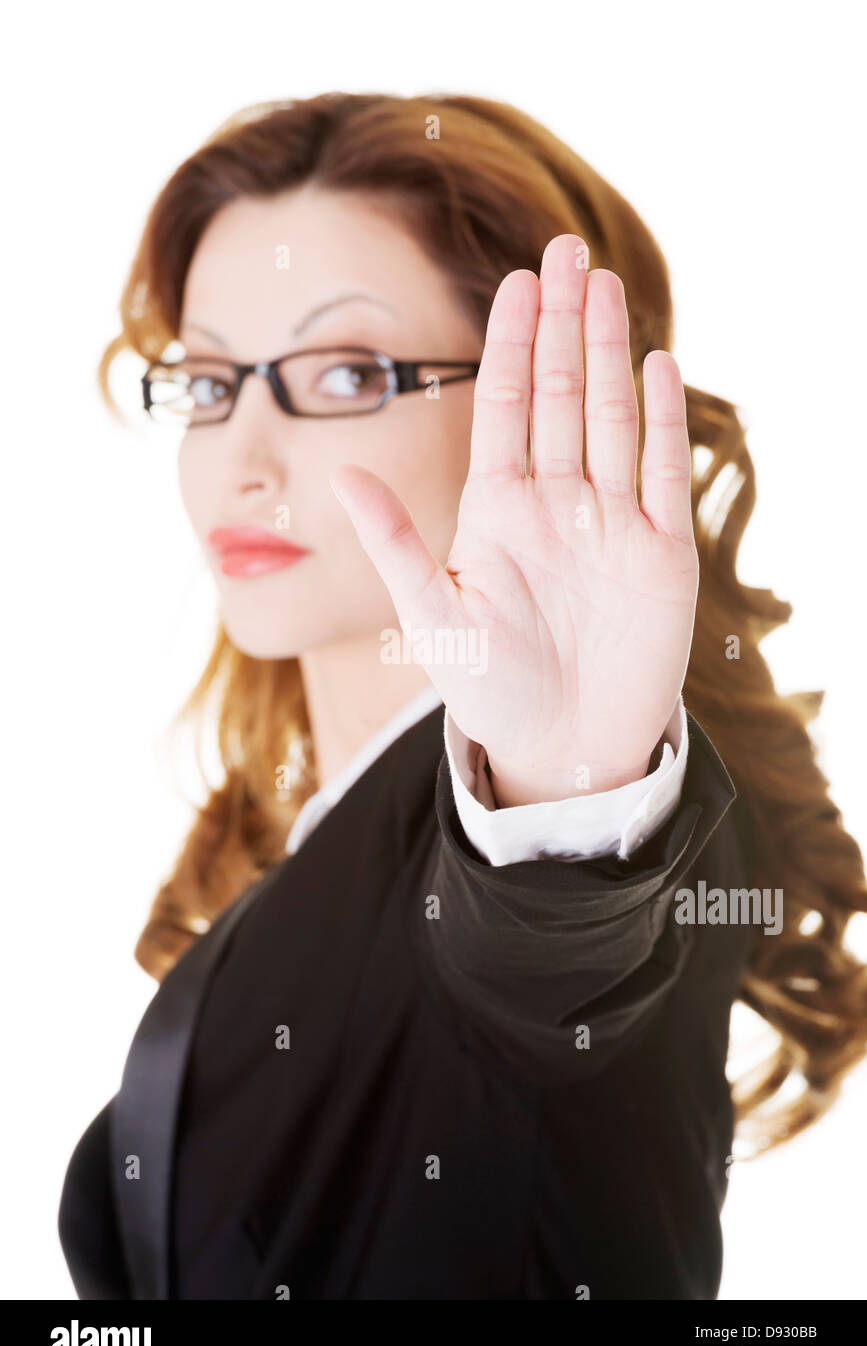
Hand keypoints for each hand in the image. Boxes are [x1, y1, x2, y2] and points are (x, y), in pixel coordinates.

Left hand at [329, 234, 698, 806]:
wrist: (559, 750)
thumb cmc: (490, 691)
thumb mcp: (433, 616)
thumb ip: (394, 542)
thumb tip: (339, 473)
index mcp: (500, 510)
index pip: (508, 407)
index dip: (513, 343)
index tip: (515, 280)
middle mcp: (558, 504)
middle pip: (563, 394)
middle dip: (564, 322)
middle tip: (568, 248)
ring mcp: (613, 524)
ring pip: (612, 418)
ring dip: (609, 352)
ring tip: (605, 284)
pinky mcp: (662, 555)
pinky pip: (663, 473)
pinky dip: (662, 421)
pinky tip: (655, 366)